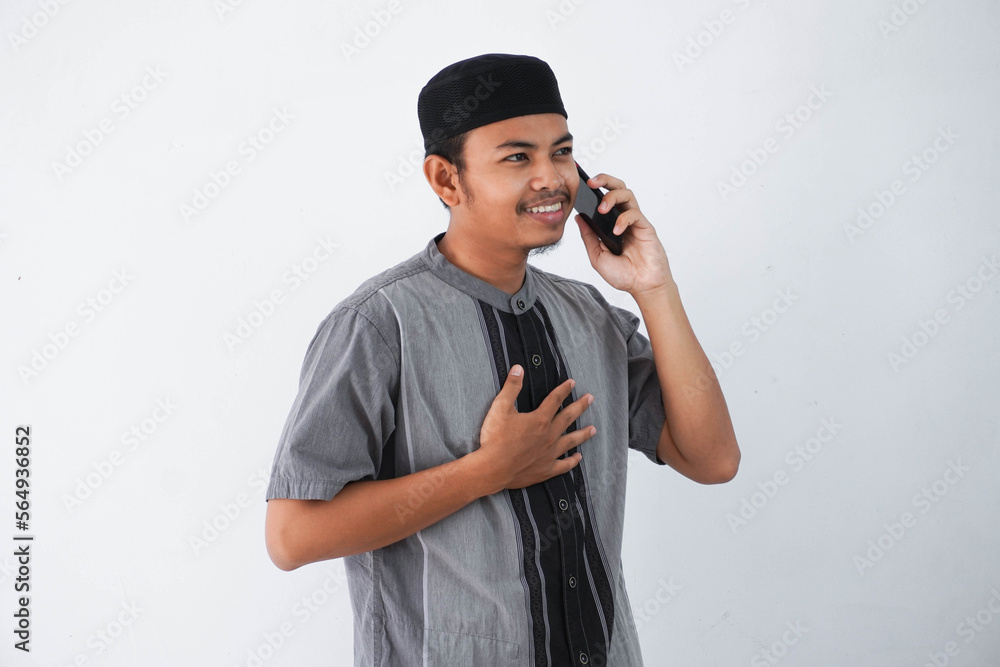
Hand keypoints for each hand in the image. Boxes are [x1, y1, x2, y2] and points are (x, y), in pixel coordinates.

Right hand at [475, 365, 595, 491]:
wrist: (492, 469)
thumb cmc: (495, 439)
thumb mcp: (500, 407)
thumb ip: (511, 387)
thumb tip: (518, 369)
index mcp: (539, 420)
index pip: (555, 400)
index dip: (564, 390)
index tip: (572, 383)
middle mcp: (549, 436)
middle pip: (568, 418)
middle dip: (580, 407)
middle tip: (590, 399)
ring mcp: (549, 454)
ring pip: (571, 441)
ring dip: (583, 434)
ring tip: (593, 429)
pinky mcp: (545, 470)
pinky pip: (564, 465)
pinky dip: (572, 461)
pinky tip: (578, 458)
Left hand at [575, 172, 674, 298]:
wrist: (643, 287)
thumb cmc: (623, 274)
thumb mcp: (597, 256)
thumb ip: (588, 236)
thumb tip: (578, 218)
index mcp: (610, 223)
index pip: (603, 198)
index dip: (594, 188)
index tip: (580, 183)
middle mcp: (623, 218)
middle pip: (617, 188)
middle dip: (604, 180)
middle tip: (591, 182)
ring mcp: (635, 221)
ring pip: (627, 194)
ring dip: (612, 197)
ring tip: (602, 208)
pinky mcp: (645, 226)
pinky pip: (634, 213)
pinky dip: (623, 219)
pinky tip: (616, 232)